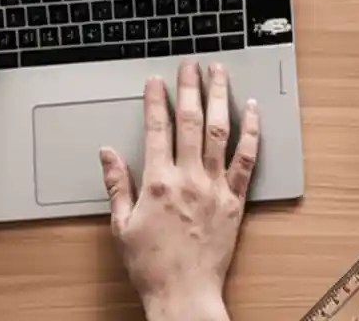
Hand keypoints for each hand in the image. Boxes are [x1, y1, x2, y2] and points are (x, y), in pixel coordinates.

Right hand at [99, 62, 259, 320]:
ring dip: (220, 98)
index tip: (156, 81)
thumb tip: (106, 153)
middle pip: (191, 122)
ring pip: (220, 132)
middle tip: (190, 65)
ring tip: (220, 74)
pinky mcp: (236, 200)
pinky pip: (247, 160)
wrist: (184, 293)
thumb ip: (116, 185)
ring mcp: (215, 187)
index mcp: (157, 183)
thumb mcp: (121, 226)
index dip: (156, 101)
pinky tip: (252, 111)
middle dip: (190, 88)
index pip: (156, 130)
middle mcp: (188, 178)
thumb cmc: (150, 265)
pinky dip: (251, 132)